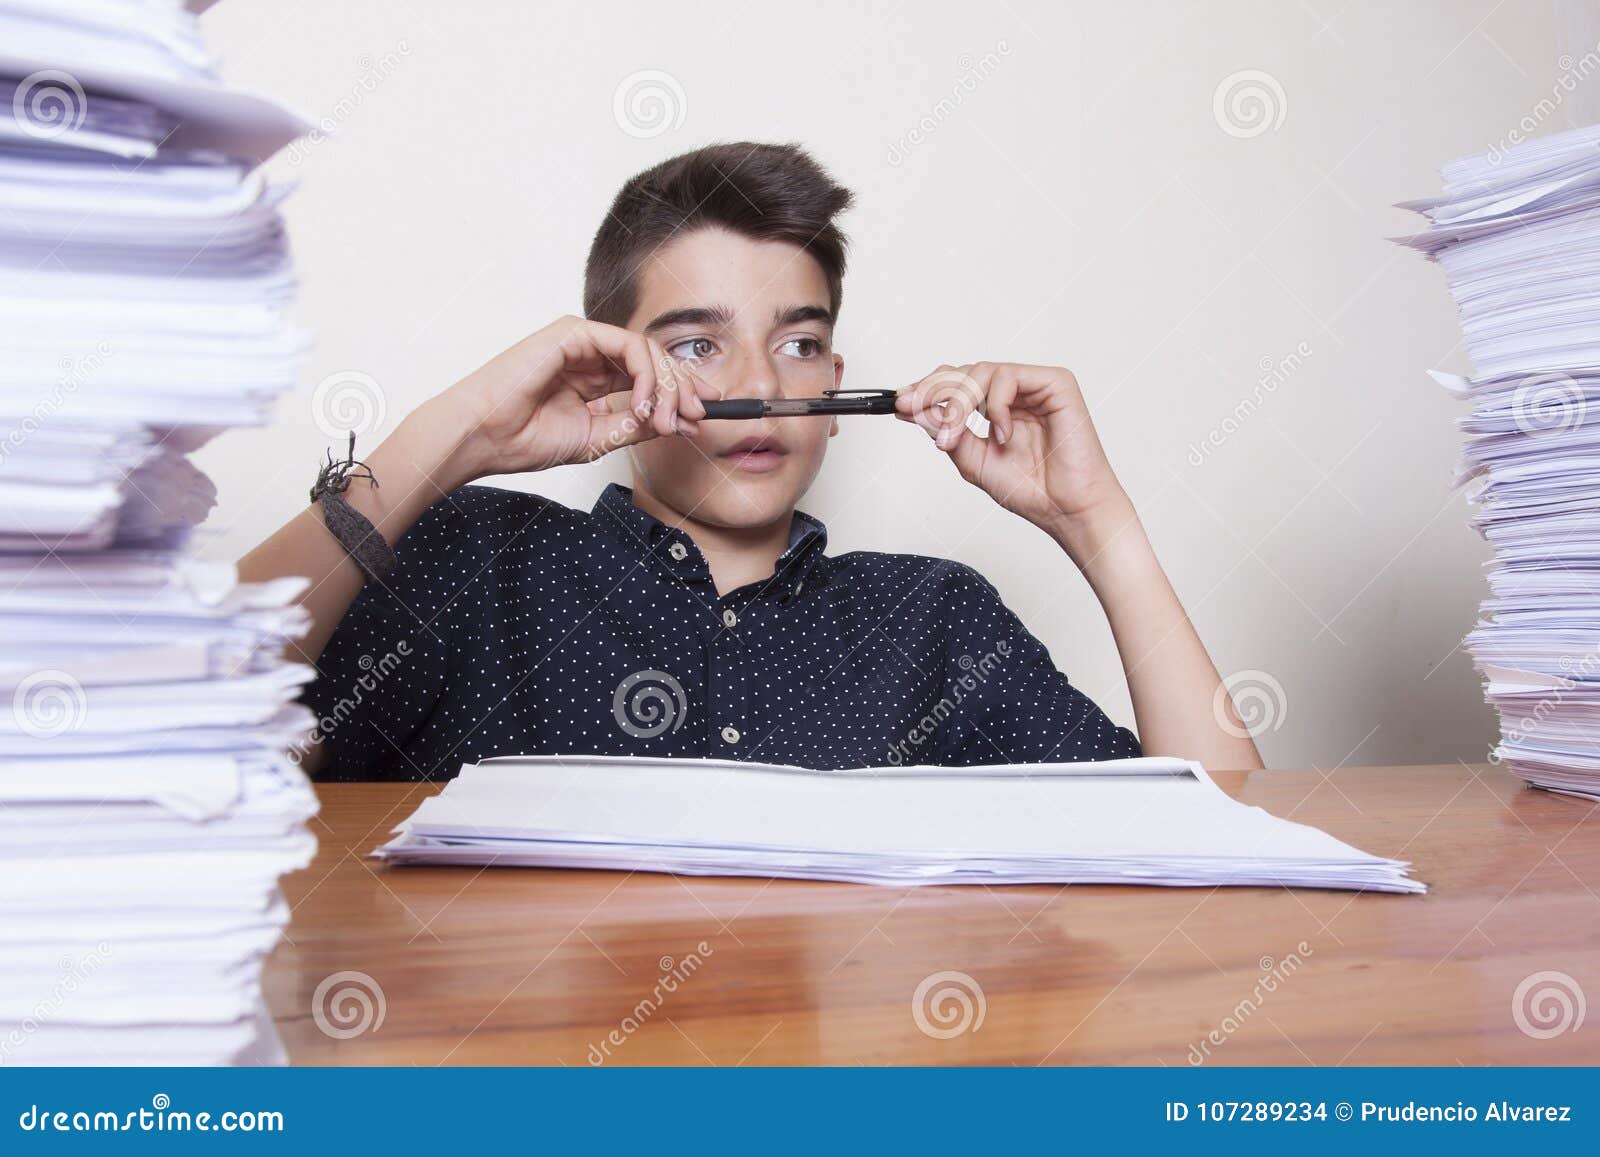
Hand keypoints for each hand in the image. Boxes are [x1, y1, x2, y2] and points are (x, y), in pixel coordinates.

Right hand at [432, 315, 710, 486]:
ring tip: (665, 419)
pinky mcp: (573, 333)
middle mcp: (590, 356)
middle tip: (696, 415)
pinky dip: (644, 373)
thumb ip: (634, 425)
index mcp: (593, 379)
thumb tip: (675, 420)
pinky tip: (643, 402)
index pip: (648, 377)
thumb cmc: (523, 439)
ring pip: (645, 349)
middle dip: (682, 387)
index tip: (701, 415)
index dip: (679, 393)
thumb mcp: (596, 438)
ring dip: (666, 384)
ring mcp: (581, 342)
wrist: (485, 438)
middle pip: (654, 359)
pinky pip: (626, 344)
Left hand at [895, 362, 1132, 552]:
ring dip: (958, 402)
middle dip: (934, 392)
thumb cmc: (1030, 490)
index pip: (956, 384)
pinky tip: (1000, 433)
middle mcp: (1015, 394)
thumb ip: (947, 432)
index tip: (900, 403)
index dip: (927, 389)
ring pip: (981, 371)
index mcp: (996, 409)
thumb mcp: (972, 462)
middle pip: (964, 372)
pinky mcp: (1056, 383)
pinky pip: (1010, 376)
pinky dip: (996, 405)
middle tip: (914, 410)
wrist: (1067, 509)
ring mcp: (1035, 386)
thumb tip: (915, 409)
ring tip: (954, 435)